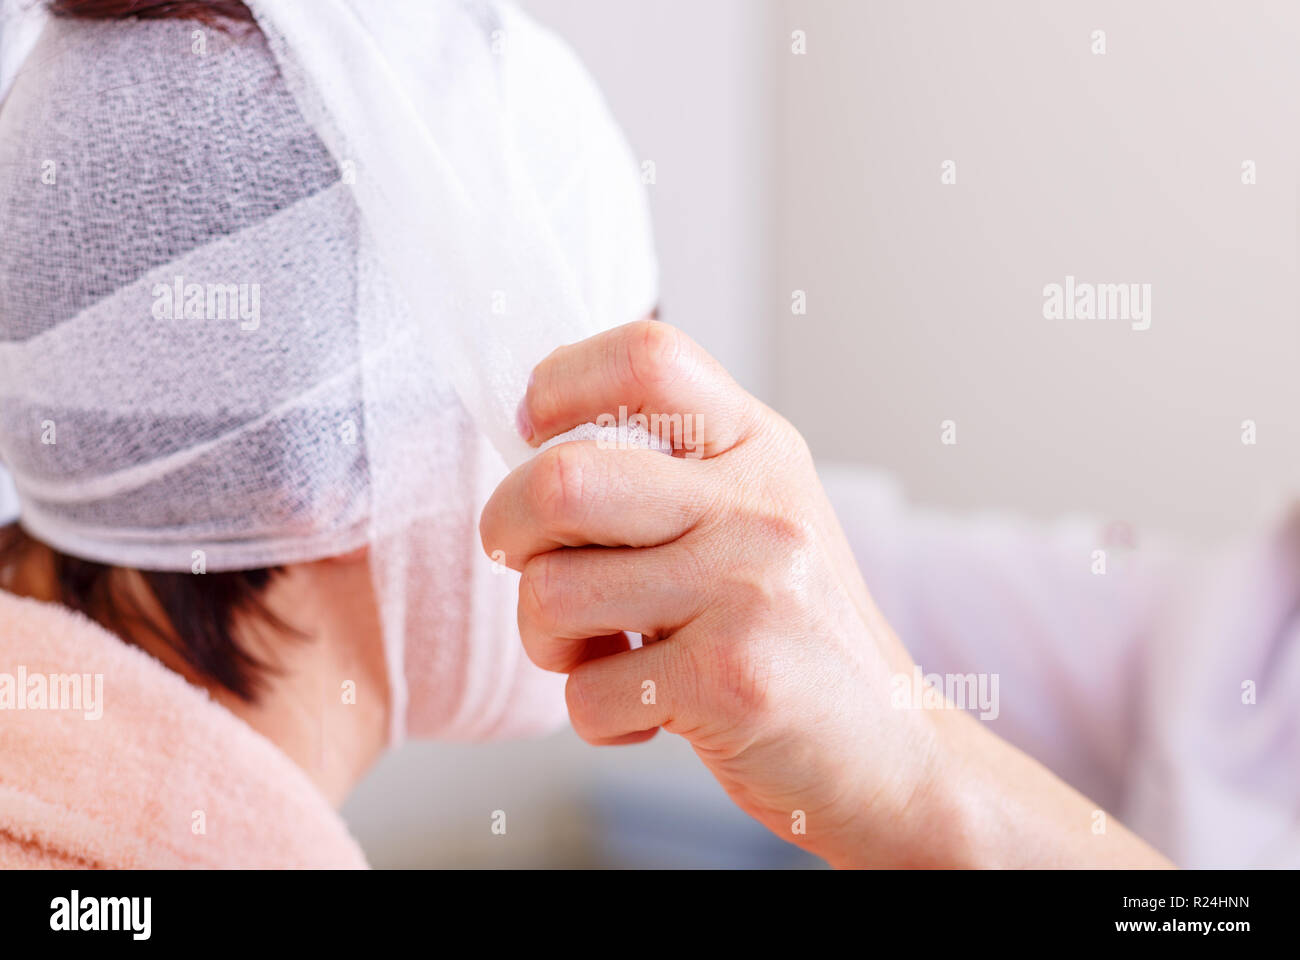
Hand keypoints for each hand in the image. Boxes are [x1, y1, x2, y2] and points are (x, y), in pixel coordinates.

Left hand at [480, 320, 1170, 867]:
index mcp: (759, 448)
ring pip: (552, 594)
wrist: (893, 755)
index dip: (559, 384)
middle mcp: (760, 503)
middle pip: (562, 480)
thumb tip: (533, 449)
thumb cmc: (793, 638)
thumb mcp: (757, 521)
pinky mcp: (733, 677)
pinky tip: (651, 716)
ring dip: (546, 644)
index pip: (647, 358)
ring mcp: (751, 587)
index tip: (534, 435)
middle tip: (523, 562)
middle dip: (505, 530)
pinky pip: (586, 695)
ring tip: (602, 655)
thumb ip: (671, 475)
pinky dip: (598, 720)